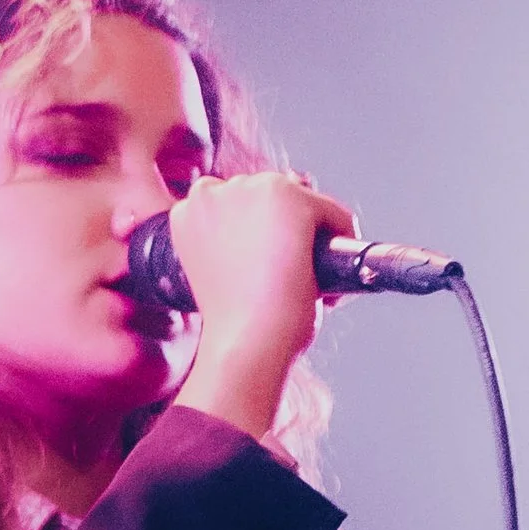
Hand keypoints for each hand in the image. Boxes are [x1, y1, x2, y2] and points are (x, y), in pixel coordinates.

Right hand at [172, 170, 355, 443]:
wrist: (246, 339)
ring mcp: (253, 190)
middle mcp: (214, 191)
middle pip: (269, 198)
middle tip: (287, 277)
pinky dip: (341, 239)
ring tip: (306, 278)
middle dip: (283, 231)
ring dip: (310, 235)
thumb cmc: (232, 324)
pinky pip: (333, 213)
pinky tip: (328, 274)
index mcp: (187, 212)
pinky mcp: (290, 198)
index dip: (256, 236)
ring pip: (302, 202)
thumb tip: (274, 240)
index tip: (264, 267)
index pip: (236, 206)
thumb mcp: (218, 275)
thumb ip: (232, 248)